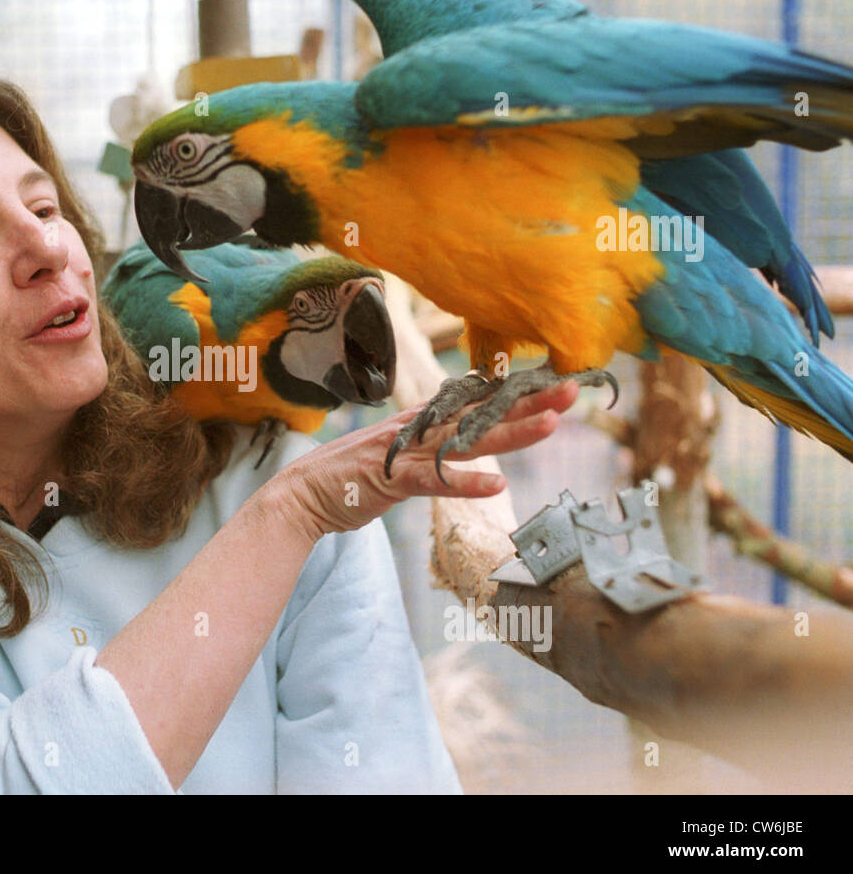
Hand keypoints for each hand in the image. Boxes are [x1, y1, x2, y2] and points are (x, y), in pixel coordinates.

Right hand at [263, 381, 579, 538]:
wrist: (302, 493)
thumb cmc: (351, 476)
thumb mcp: (398, 453)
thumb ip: (429, 444)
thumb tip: (459, 436)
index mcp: (422, 422)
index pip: (477, 402)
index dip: (516, 392)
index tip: (554, 381)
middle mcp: (419, 430)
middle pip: (482, 413)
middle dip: (528, 402)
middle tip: (572, 389)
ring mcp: (406, 453)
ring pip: (467, 440)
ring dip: (510, 433)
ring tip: (551, 424)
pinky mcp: (392, 480)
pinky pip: (433, 481)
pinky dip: (464, 483)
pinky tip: (496, 486)